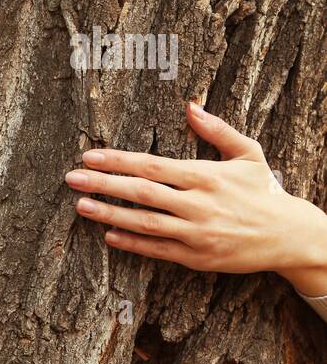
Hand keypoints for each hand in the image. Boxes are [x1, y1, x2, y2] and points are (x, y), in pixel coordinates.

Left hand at [65, 101, 326, 296]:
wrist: (291, 236)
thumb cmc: (264, 191)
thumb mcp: (248, 154)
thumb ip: (217, 130)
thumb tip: (190, 105)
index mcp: (207, 176)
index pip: (153, 166)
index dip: (119, 161)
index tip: (90, 156)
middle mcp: (199, 205)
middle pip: (142, 193)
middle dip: (104, 184)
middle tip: (72, 179)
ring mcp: (197, 234)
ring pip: (145, 223)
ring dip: (109, 214)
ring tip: (80, 206)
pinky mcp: (197, 258)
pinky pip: (157, 250)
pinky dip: (131, 243)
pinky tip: (108, 235)